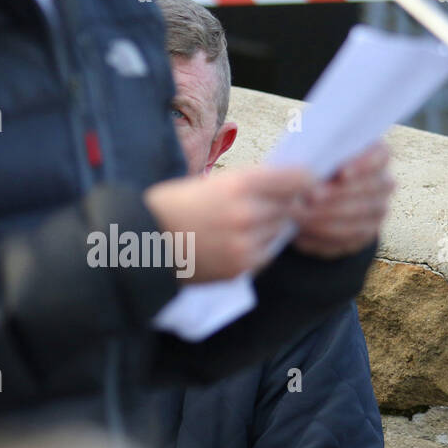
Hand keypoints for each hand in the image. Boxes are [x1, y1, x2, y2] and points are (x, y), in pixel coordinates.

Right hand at [144, 165, 315, 282]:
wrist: (142, 242)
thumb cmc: (171, 205)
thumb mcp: (208, 182)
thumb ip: (247, 185)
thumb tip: (285, 187)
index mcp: (238, 184)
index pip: (297, 179)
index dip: (305, 180)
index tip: (305, 182)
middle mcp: (247, 213)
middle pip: (292, 207)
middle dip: (287, 204)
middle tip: (274, 202)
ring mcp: (246, 244)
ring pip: (281, 232)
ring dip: (272, 226)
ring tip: (246, 223)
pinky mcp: (241, 268)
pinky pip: (266, 254)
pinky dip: (259, 247)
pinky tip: (236, 241)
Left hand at [291, 141, 393, 258]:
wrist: (311, 193)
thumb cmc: (308, 162)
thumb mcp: (307, 153)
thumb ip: (313, 153)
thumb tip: (306, 167)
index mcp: (375, 154)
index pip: (379, 155)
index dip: (364, 164)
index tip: (341, 173)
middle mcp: (383, 182)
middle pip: (367, 189)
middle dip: (335, 194)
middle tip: (309, 197)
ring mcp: (377, 211)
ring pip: (356, 216)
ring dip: (324, 217)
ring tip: (297, 214)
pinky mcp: (364, 234)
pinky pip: (347, 239)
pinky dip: (321, 236)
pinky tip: (300, 232)